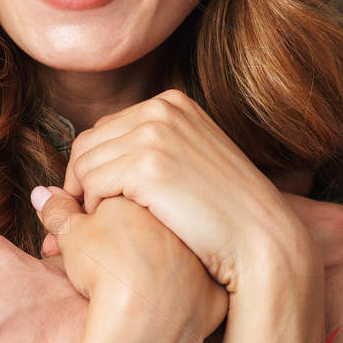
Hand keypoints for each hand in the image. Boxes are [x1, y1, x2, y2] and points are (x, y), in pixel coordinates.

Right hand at [33, 189, 228, 341]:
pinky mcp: (211, 295)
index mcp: (147, 197)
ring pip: (164, 260)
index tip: (70, 249)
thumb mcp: (72, 235)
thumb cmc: (106, 271)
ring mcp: (200, 259)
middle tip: (86, 273)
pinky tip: (147, 306)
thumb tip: (40, 193)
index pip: (113, 203)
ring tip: (111, 294)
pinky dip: (169, 298)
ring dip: (140, 271)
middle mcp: (179, 222)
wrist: (144, 321)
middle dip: (111, 247)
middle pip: (140, 231)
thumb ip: (59, 211)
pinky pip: (188, 292)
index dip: (86, 224)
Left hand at [63, 89, 318, 291]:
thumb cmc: (223, 214)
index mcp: (171, 103)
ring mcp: (154, 134)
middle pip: (87, 144)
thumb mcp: (189, 162)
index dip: (94, 167)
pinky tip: (120, 225)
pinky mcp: (146, 165)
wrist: (260, 240)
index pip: (103, 129)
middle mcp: (161, 109)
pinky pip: (91, 185)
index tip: (99, 199)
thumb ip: (148, 150)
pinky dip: (95, 209)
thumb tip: (91, 156)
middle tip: (91, 217)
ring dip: (88, 198)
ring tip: (110, 223)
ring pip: (84, 165)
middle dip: (82, 182)